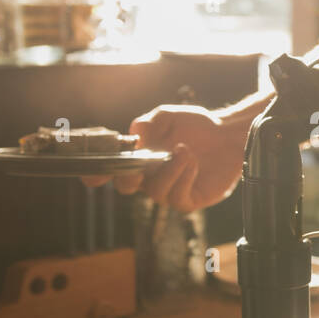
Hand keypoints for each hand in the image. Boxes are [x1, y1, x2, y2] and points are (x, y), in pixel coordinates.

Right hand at [81, 104, 248, 209]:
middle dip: (129, 175)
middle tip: (141, 162)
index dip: (96, 173)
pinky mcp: (188, 200)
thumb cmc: (195, 126)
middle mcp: (149, 178)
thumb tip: (133, 135)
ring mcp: (168, 191)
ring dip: (168, 169)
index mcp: (137, 158)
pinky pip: (177, 197)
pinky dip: (183, 177)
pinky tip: (192, 161)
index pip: (110, 170)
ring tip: (184, 150)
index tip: (91, 172)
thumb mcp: (167, 118)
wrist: (227, 135)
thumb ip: (147, 124)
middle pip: (126, 186)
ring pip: (155, 191)